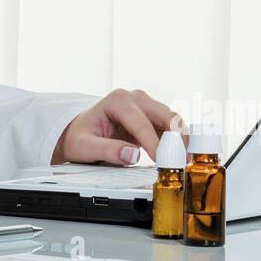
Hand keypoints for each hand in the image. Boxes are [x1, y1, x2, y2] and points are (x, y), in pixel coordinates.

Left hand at [50, 89, 186, 165]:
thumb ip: (107, 150)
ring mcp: (144, 105)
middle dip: (176, 138)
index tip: (163, 162)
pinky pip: (168, 126)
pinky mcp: (150, 116)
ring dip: (180, 139)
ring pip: (170, 120)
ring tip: (183, 160)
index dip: (155, 144)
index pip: (142, 124)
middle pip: (164, 115)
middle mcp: (133, 98)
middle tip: (182, 160)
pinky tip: (178, 155)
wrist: (78, 132)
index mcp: (117, 101)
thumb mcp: (85, 147)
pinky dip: (176, 140)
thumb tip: (132, 155)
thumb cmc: (79, 137)